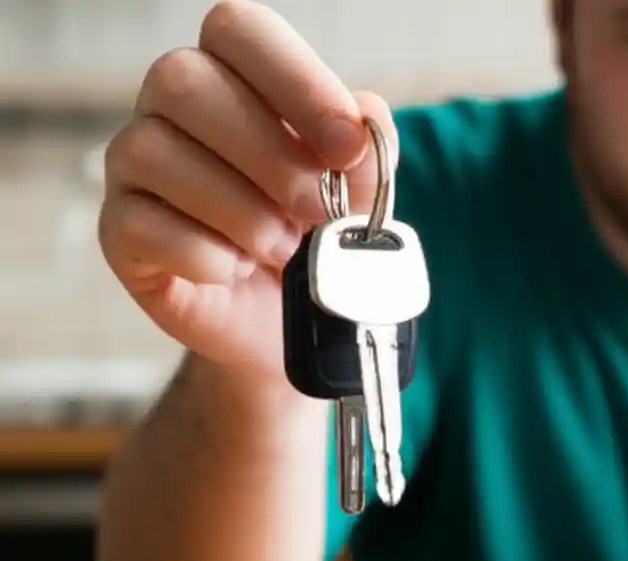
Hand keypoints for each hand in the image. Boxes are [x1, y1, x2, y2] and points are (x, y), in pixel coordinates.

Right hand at [98, 0, 398, 382]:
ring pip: (154, 151)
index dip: (296, 80)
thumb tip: (362, 120)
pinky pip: (142, 225)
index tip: (346, 145)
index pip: (239, 30)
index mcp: (236, 76)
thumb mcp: (362, 191)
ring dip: (239, 210)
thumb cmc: (322, 235)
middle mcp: (173, 108)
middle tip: (318, 210)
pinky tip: (238, 269)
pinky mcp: (119, 232)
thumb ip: (367, 151)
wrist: (296, 322)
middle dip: (268, 153)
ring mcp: (135, 167)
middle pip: (183, 81)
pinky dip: (207, 254)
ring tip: (284, 247)